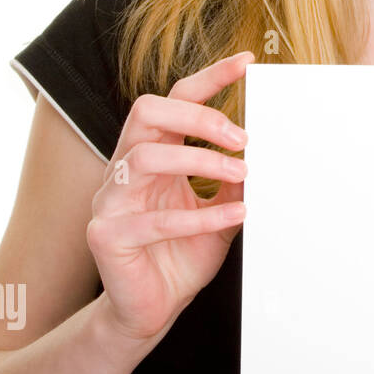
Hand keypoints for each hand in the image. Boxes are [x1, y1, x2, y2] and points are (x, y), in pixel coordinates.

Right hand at [87, 51, 253, 341]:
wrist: (153, 309)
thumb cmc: (183, 255)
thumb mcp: (221, 211)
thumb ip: (236, 182)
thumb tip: (266, 152)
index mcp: (151, 153)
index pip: (173, 100)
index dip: (208, 78)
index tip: (246, 64)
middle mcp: (125, 169)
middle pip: (147, 112)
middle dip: (198, 116)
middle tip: (242, 137)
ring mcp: (110, 200)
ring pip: (146, 157)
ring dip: (201, 161)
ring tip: (242, 172)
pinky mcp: (107, 235)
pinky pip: (154, 219)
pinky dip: (201, 215)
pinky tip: (236, 214)